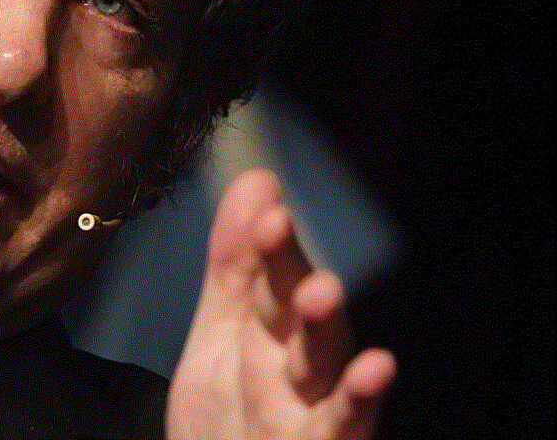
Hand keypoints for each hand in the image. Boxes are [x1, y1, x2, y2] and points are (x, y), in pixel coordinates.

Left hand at [166, 169, 394, 439]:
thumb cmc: (228, 420)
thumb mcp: (222, 334)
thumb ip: (237, 267)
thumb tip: (258, 181)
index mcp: (273, 336)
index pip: (274, 285)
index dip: (273, 251)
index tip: (270, 213)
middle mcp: (301, 372)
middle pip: (306, 324)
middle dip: (305, 286)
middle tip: (296, 248)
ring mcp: (312, 417)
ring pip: (326, 372)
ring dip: (327, 333)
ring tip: (322, 294)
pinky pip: (342, 428)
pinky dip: (357, 402)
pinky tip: (373, 372)